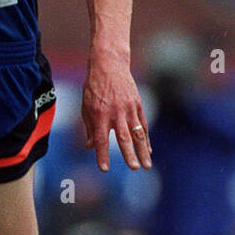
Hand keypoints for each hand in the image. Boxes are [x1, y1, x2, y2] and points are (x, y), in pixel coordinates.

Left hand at [82, 50, 151, 171]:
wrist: (109, 65)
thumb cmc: (93, 88)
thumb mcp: (86, 107)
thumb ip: (90, 128)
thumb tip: (90, 147)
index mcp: (99, 114)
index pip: (101, 139)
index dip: (102, 155)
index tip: (105, 169)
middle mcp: (115, 113)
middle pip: (124, 138)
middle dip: (129, 155)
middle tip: (134, 168)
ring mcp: (129, 109)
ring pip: (138, 133)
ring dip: (143, 150)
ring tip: (147, 164)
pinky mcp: (138, 105)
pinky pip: (143, 124)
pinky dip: (146, 138)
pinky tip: (148, 149)